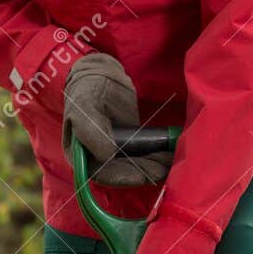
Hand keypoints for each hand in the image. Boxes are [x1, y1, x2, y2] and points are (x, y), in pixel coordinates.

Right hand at [61, 53, 171, 184]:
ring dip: (154, 164)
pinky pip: (144, 154)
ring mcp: (116, 153)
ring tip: (171, 158)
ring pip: (136, 165)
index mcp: (81, 155)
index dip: (125, 177)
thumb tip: (106, 156)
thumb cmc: (87, 89)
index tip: (145, 174)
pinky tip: (170, 151)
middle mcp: (98, 159)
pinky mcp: (131, 146)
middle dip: (145, 171)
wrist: (100, 76)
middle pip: (124, 173)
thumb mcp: (84, 104)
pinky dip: (157, 154)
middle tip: (165, 166)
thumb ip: (91, 129)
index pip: (104, 174)